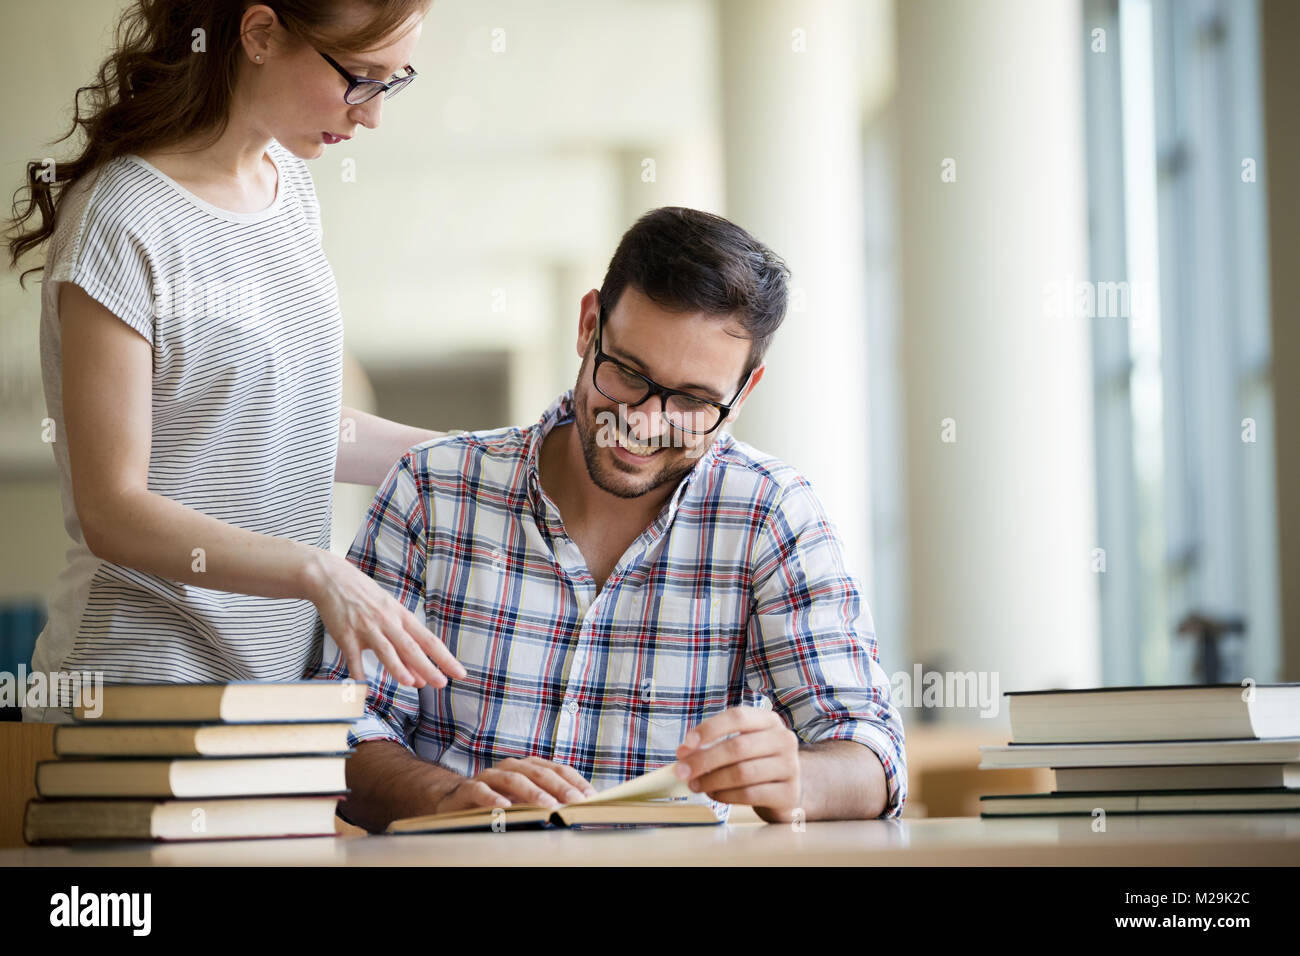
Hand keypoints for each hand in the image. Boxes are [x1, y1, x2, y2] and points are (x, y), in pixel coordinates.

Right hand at [304, 549, 465, 687]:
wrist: (333, 578)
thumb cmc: (366, 598)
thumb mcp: (390, 614)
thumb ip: (403, 645)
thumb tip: (419, 676)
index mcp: (402, 616)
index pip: (429, 640)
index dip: (445, 658)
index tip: (460, 673)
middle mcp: (388, 622)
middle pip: (411, 647)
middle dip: (428, 666)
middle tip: (442, 683)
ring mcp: (366, 628)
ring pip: (386, 650)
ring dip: (398, 667)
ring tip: (411, 682)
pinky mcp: (345, 635)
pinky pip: (353, 659)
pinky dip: (359, 676)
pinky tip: (364, 691)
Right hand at [434, 757, 599, 813]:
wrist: (456, 799)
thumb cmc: (499, 801)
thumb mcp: (526, 802)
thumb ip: (548, 803)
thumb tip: (578, 814)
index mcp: (530, 767)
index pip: (558, 770)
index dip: (576, 782)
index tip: (592, 797)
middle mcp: (512, 767)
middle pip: (539, 773)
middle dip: (560, 787)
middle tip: (575, 802)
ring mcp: (491, 776)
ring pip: (514, 779)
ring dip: (533, 793)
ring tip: (548, 806)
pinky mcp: (470, 788)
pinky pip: (482, 791)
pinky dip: (494, 799)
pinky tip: (504, 808)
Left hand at [674, 706, 801, 821]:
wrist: (787, 790)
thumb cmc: (757, 762)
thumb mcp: (741, 745)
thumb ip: (714, 745)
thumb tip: (684, 754)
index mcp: (768, 720)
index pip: (737, 717)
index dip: (709, 729)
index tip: (685, 745)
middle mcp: (783, 739)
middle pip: (737, 747)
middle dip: (703, 760)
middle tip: (681, 771)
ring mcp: (790, 766)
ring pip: (742, 772)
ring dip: (711, 780)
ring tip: (695, 785)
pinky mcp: (787, 793)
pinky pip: (749, 794)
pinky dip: (725, 795)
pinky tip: (714, 795)